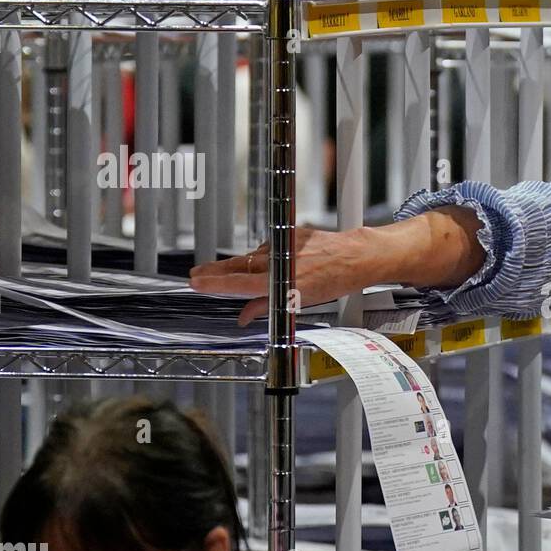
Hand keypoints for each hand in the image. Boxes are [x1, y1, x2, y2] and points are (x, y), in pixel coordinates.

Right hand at [189, 225, 380, 325]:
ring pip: (251, 256)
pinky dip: (262, 255)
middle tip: (195, 274)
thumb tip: (244, 316)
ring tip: (216, 270)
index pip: (239, 283)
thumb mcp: (300, 302)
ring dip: (234, 264)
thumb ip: (267, 307)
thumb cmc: (333, 281)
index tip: (196, 282)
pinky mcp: (289, 234)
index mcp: (281, 281)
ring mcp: (283, 246)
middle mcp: (279, 261)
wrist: (354, 257)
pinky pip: (269, 247)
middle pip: (238, 266)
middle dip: (214, 271)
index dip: (215, 283)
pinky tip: (260, 262)